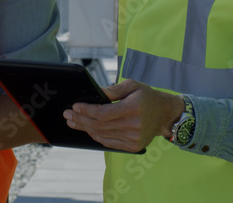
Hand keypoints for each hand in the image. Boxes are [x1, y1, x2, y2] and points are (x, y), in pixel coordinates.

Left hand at [63, 79, 183, 151]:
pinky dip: (96, 136)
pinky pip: (109, 142)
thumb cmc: (147, 97)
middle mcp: (133, 126)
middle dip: (81, 120)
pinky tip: (87, 129)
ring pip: (102, 135)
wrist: (165, 115)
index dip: (87, 111)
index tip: (74, 107)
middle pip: (99, 125)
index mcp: (133, 109)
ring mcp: (133, 138)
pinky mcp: (133, 146)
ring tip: (73, 122)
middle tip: (67, 115)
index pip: (103, 113)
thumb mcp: (132, 86)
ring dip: (85, 128)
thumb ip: (112, 90)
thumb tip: (93, 92)